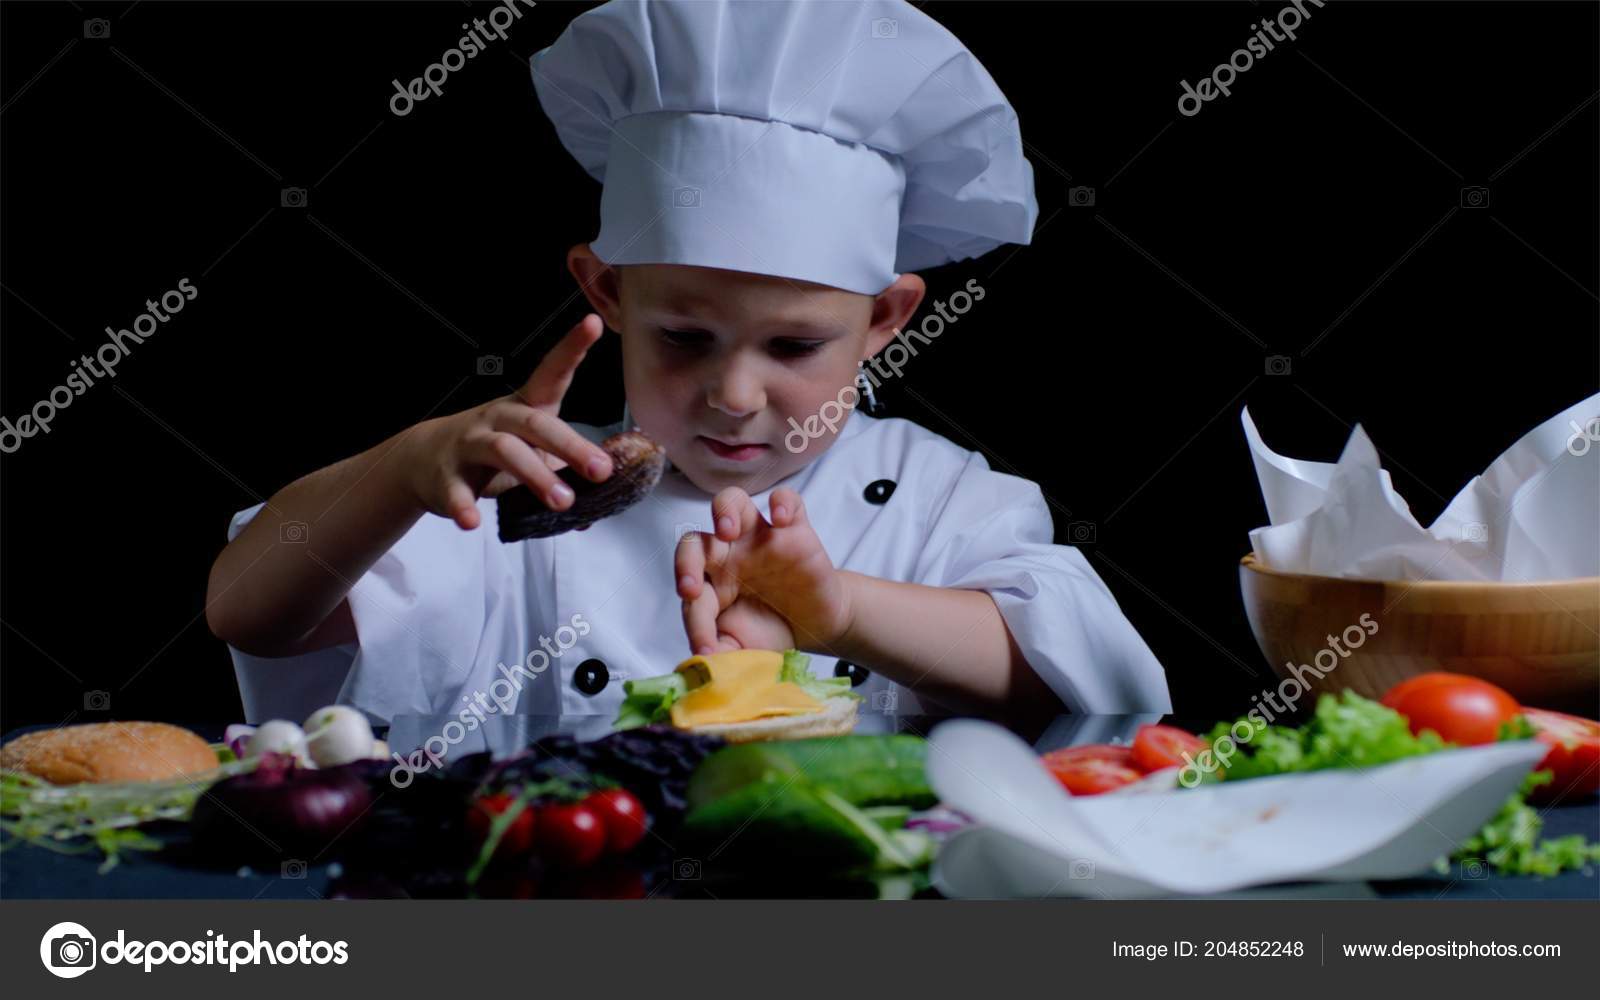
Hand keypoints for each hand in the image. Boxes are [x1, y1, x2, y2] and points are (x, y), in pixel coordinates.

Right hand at [397, 314, 613, 529]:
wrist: (422, 460)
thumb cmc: (491, 453)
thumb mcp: (530, 454)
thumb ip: (563, 474)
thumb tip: (597, 508)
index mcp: (525, 407)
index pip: (551, 373)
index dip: (571, 348)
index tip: (593, 323)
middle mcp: (498, 418)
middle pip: (535, 424)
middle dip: (570, 445)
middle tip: (601, 470)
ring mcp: (469, 445)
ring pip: (504, 452)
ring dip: (535, 476)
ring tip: (562, 502)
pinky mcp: (446, 477)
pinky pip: (456, 491)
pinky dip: (464, 506)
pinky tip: (472, 522)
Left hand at [675, 487, 853, 655]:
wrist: (816, 624)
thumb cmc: (771, 629)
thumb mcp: (742, 647)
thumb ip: (720, 653)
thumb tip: (700, 661)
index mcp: (710, 582)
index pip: (691, 590)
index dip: (695, 619)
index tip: (706, 647)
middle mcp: (728, 555)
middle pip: (695, 540)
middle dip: (686, 561)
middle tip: (691, 587)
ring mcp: (759, 537)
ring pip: (732, 502)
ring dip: (724, 511)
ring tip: (728, 531)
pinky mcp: (793, 529)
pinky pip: (786, 500)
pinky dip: (782, 502)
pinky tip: (781, 520)